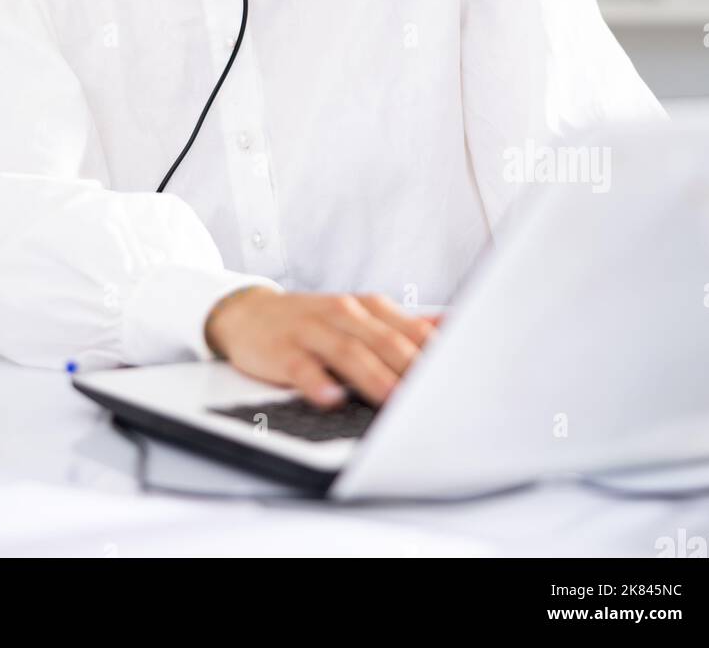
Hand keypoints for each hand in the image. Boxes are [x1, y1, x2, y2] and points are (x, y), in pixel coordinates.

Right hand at [204, 288, 442, 408]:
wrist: (250, 312)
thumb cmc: (314, 320)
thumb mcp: (362, 315)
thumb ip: (407, 324)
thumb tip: (455, 327)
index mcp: (368, 307)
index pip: (408, 329)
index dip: (435, 353)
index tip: (458, 375)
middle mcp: (343, 314)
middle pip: (383, 340)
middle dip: (411, 368)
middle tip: (434, 394)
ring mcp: (312, 331)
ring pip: (348, 353)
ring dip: (373, 377)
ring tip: (394, 400)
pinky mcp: (283, 350)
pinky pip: (302, 367)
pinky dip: (318, 382)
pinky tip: (331, 397)